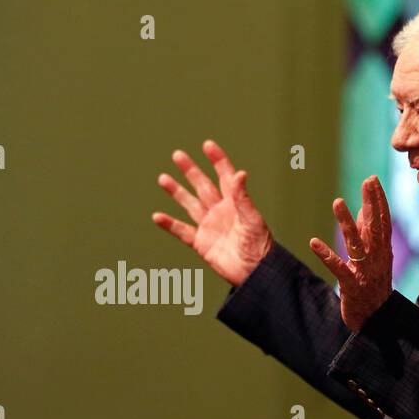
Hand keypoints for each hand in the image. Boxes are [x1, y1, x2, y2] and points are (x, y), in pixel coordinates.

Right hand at [153, 140, 272, 287]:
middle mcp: (220, 211)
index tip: (207, 145)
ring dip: (177, 192)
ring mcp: (209, 226)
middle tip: (177, 155)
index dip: (217, 160)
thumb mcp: (253, 219)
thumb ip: (243, 197)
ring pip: (190, 204)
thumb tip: (240, 173)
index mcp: (235, 202)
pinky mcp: (201, 243)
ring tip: (163, 178)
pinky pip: (182, 231)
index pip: (224, 176)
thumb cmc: (261, 246)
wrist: (255, 273)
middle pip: (202, 186)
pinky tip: (157, 216)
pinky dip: (170, 224)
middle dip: (190, 170)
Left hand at [309, 176, 392, 330]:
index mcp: (382, 250)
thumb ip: (370, 234)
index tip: (373, 180)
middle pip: (374, 226)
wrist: (377, 318)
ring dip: (347, 222)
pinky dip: (326, 255)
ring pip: (356, 243)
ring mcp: (364, 271)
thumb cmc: (374, 285)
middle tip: (367, 182)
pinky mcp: (351, 285)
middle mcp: (376, 257)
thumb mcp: (376, 257)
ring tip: (337, 202)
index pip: (382, 220)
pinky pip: (338, 268)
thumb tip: (364, 210)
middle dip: (371, 203)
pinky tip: (314, 243)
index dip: (379, 200)